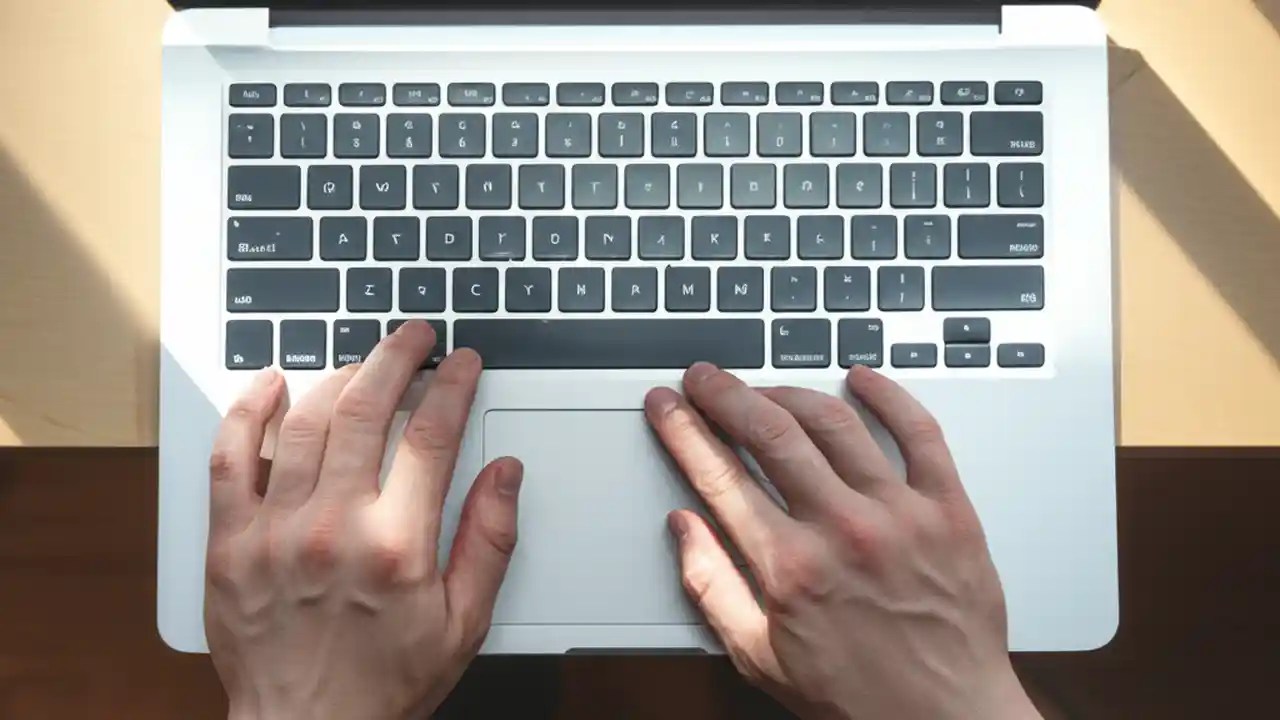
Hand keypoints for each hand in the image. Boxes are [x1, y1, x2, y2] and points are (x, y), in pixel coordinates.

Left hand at [205, 321, 521, 719]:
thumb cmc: (384, 683)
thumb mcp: (464, 622)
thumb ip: (490, 540)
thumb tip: (506, 473)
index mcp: (397, 546)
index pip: (432, 435)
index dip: (451, 385)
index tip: (461, 362)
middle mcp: (334, 527)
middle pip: (367, 410)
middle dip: (397, 358)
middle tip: (414, 336)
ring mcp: (275, 530)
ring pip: (306, 421)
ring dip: (339, 375)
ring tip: (363, 358)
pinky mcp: (229, 542)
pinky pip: (231, 457)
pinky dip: (249, 411)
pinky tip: (272, 383)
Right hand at [645, 363, 1040, 719]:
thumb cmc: (856, 696)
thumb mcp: (758, 657)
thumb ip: (711, 587)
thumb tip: (684, 526)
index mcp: (790, 567)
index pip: (720, 476)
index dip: (684, 431)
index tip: (668, 408)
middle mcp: (843, 530)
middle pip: (770, 432)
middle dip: (725, 395)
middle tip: (704, 379)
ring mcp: (901, 514)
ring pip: (835, 422)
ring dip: (789, 391)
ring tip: (763, 386)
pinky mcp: (950, 510)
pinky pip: (920, 432)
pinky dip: (889, 395)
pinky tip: (860, 378)